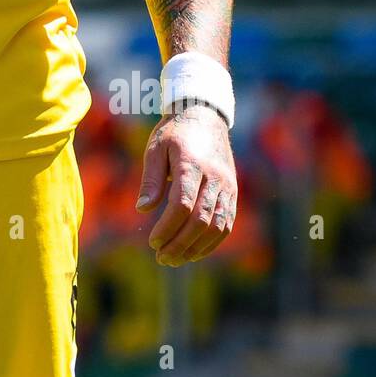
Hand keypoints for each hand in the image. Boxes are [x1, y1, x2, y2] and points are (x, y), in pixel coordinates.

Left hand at [136, 104, 236, 265]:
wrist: (205, 117)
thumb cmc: (174, 133)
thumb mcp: (156, 149)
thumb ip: (151, 179)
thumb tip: (142, 209)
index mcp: (192, 164)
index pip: (183, 204)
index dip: (168, 228)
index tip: (153, 242)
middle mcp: (214, 177)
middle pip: (201, 220)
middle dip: (180, 244)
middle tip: (162, 257)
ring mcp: (227, 186)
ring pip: (217, 225)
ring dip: (197, 248)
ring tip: (176, 260)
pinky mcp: (232, 192)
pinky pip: (226, 223)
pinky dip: (212, 242)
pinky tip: (194, 252)